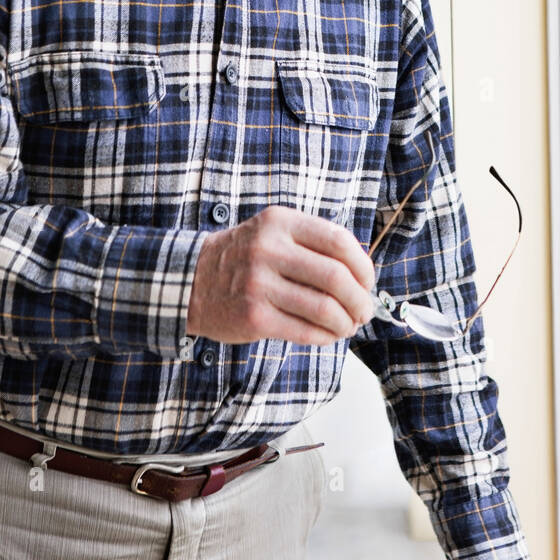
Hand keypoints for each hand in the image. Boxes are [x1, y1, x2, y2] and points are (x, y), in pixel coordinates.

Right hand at [187, 206, 375, 344]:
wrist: (191, 280)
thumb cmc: (243, 257)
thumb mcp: (274, 232)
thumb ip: (313, 243)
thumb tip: (362, 271)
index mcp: (280, 223)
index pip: (338, 240)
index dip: (363, 265)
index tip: (368, 281)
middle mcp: (269, 249)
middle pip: (335, 276)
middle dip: (360, 299)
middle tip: (365, 310)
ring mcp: (259, 284)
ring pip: (324, 308)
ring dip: (346, 322)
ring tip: (348, 325)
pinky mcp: (254, 317)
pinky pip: (305, 331)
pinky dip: (326, 336)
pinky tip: (329, 335)